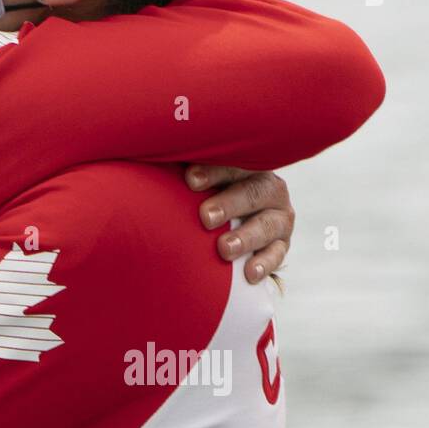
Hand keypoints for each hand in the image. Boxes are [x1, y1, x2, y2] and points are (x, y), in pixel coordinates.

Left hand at [184, 166, 293, 283]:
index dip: (213, 171)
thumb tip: (146, 154)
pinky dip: (264, 264)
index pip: (234, 163)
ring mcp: (279, 217)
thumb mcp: (195, 179)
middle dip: (229, 203)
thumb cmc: (200, 193)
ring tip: (224, 249)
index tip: (189, 180)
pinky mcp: (281, 244)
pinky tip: (249, 274)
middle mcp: (268, 188)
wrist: (227, 220)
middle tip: (205, 217)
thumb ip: (182, 171)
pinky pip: (277, 254)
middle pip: (253, 192)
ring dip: (246, 237)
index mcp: (247, 164)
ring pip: (268, 225)